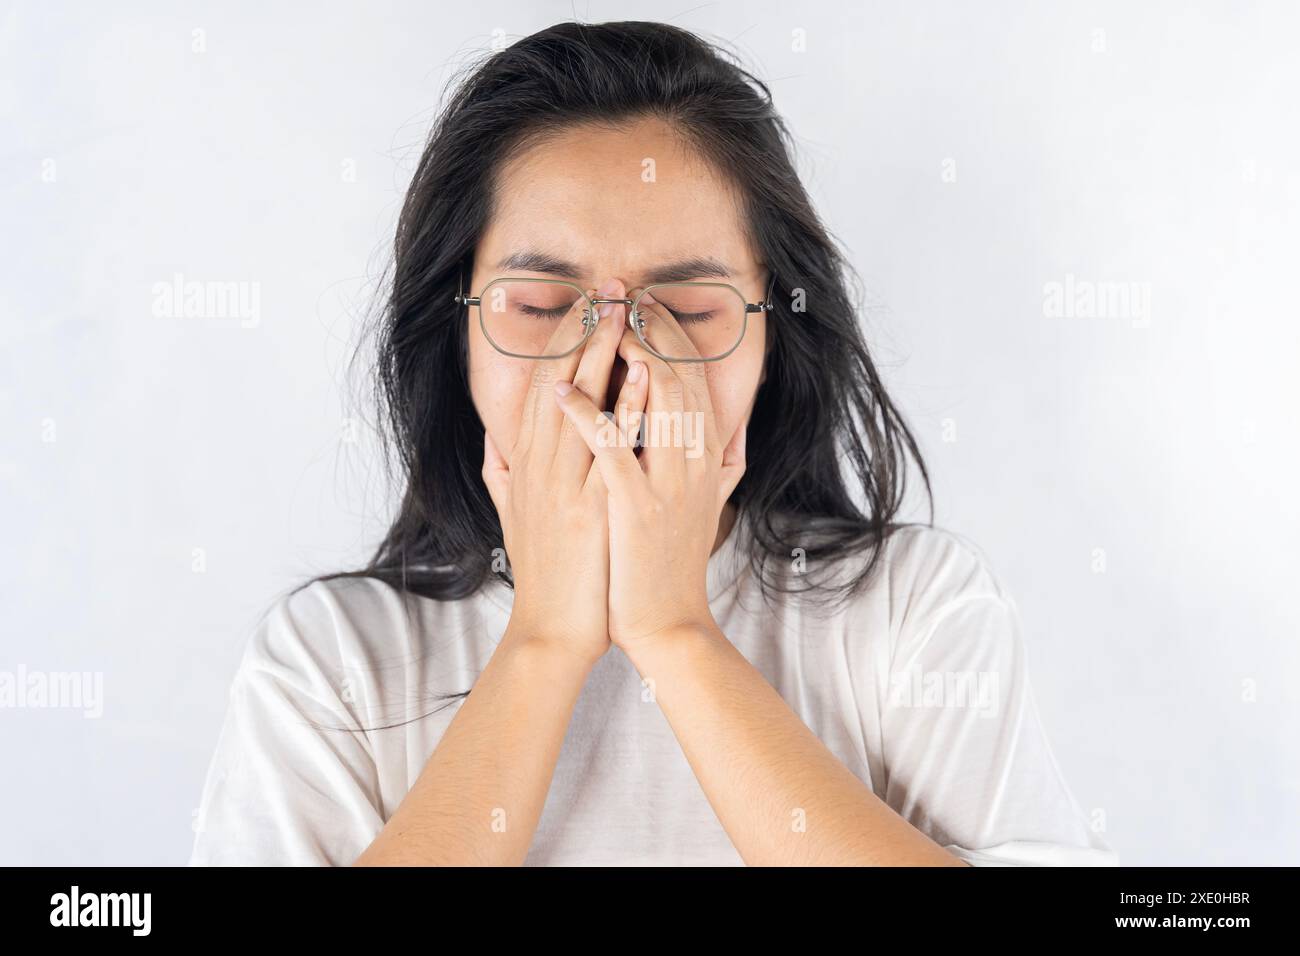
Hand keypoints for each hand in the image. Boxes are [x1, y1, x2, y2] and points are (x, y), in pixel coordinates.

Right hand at [481, 280, 628, 665]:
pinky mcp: (588, 508)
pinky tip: (641, 374)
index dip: (565, 341)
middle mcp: (539, 466)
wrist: (550, 630)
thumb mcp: (511, 515)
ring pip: (580, 404)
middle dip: (585, 330)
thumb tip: (494, 436)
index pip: (543, 386)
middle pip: (559, 382)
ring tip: (625, 310)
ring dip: (603, 353)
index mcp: (525, 464)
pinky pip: (608, 448)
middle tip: (610, 287)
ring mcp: (562, 485)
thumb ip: (501, 471)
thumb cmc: (542, 573)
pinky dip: (624, 407)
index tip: (587, 304)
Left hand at [551, 290, 746, 651]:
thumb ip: (724, 464)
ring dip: (622, 354)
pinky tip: (563, 390)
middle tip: (619, 296)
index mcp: (707, 457)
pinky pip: (611, 448)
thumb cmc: (675, 563)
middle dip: (649, 329)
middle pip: (676, 375)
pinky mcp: (634, 506)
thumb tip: (736, 430)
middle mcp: (694, 461)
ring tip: (597, 321)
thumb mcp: (712, 506)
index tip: (645, 306)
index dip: (670, 336)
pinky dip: (587, 415)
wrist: (667, 622)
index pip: (693, 378)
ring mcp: (666, 482)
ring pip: (651, 398)